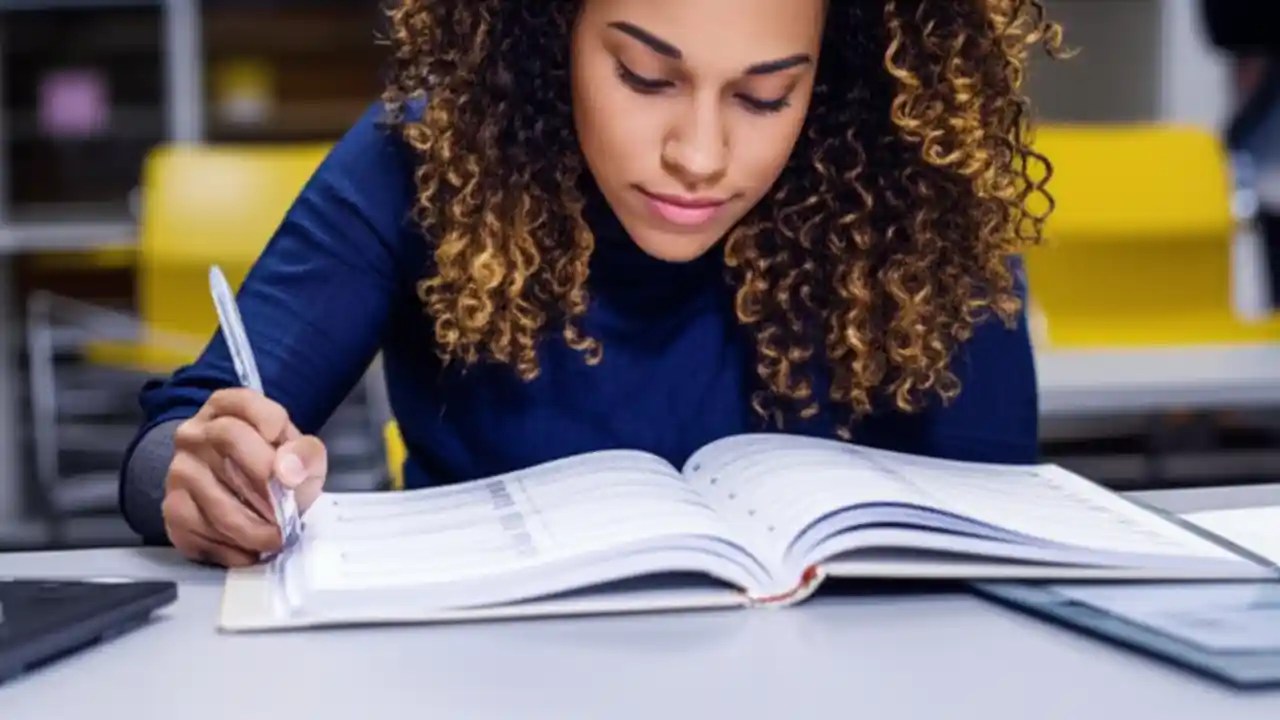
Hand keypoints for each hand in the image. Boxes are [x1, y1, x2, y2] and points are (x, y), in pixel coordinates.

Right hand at [161, 388, 326, 566]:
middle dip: (268, 482)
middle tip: (288, 512)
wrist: (234, 492)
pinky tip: (250, 550)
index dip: (270, 420)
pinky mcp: (172, 508)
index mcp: (226, 408)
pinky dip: (233, 549)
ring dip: (254, 529)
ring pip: (218, 501)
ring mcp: (179, 470)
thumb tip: (288, 471)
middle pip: (231, 441)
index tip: (285, 447)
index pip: (244, 402)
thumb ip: (304, 454)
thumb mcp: (299, 453)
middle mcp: (195, 433)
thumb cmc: (272, 465)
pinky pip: (203, 532)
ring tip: (275, 538)